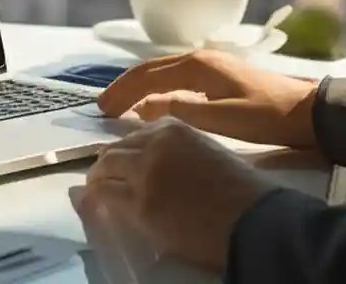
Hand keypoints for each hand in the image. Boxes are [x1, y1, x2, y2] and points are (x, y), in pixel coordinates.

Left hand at [85, 117, 272, 271]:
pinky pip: (104, 196)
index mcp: (174, 128)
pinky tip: (93, 204)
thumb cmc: (242, 189)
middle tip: (104, 176)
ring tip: (96, 190)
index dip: (129, 149)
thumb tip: (163, 165)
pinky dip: (95, 199)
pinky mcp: (138, 205)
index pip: (137, 133)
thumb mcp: (209, 152)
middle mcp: (153, 144)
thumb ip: (181, 150)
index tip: (125, 160)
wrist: (252, 217)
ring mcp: (143, 173)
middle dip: (108, 162)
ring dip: (98, 179)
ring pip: (105, 168)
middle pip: (116, 148)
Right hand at [98, 49, 319, 147]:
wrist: (309, 111)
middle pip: (151, 69)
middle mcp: (200, 58)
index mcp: (198, 65)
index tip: (102, 109)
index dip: (122, 91)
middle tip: (103, 107)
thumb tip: (145, 107)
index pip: (147, 75)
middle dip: (125, 86)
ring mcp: (210, 65)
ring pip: (163, 72)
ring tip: (122, 106)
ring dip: (140, 86)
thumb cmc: (267, 116)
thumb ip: (182, 110)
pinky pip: (177, 78)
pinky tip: (155, 105)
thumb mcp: (223, 118)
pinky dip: (157, 89)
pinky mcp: (219, 76)